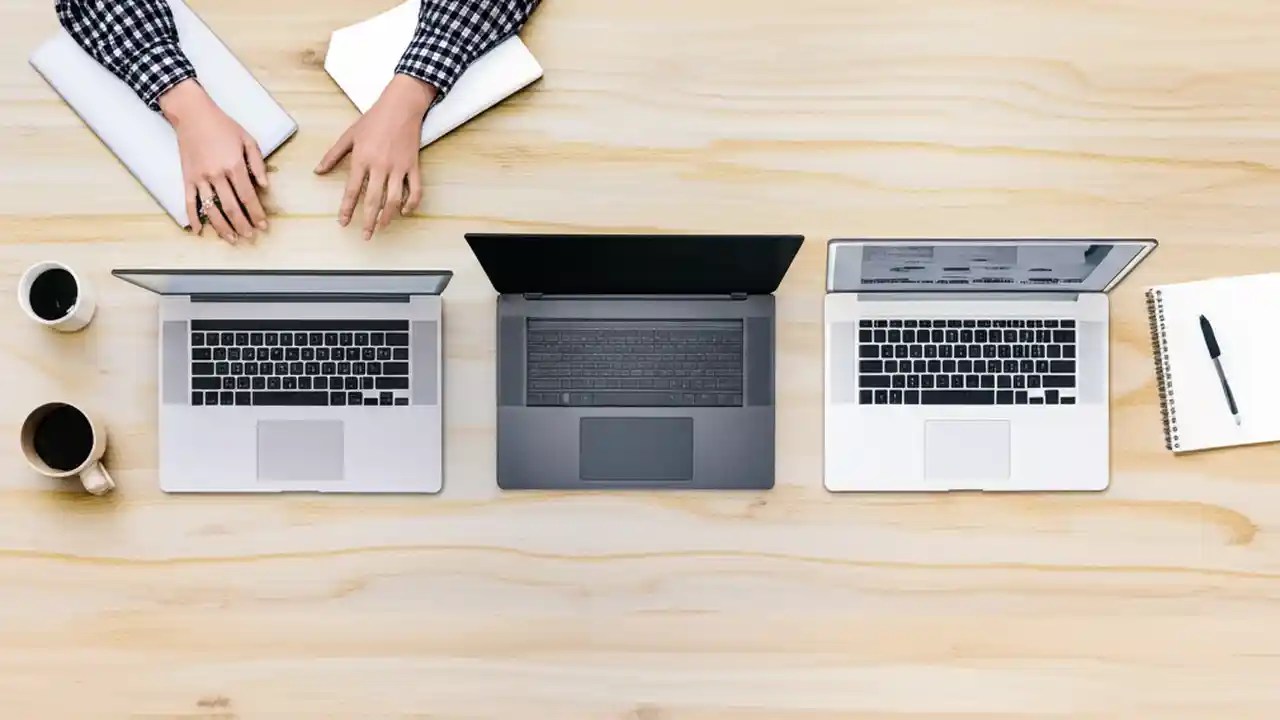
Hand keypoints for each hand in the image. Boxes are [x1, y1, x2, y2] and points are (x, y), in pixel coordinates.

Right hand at [159, 79, 268, 242]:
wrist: (192, 114)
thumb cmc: (223, 125)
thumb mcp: (248, 140)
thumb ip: (258, 164)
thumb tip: (265, 186)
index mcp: (234, 165)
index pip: (248, 196)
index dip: (256, 213)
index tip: (263, 225)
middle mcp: (217, 174)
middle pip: (231, 207)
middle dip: (243, 224)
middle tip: (250, 236)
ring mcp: (200, 177)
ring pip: (212, 209)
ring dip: (222, 227)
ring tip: (232, 238)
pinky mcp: (187, 177)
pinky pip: (190, 202)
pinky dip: (193, 218)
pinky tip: (199, 231)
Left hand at [315, 74, 435, 239]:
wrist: (401, 105)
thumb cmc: (374, 118)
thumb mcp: (349, 135)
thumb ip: (333, 155)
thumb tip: (318, 171)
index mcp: (362, 159)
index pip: (352, 191)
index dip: (347, 209)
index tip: (344, 222)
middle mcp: (380, 166)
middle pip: (373, 200)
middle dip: (369, 221)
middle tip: (366, 235)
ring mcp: (399, 167)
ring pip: (395, 199)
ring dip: (388, 216)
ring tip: (383, 226)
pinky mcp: (413, 165)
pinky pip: (415, 190)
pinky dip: (411, 204)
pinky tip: (404, 212)